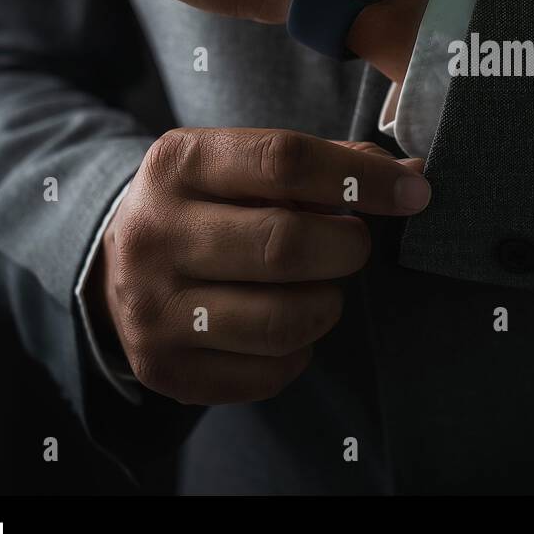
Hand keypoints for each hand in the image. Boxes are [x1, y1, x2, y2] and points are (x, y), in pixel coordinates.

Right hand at [89, 127, 429, 404]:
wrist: (119, 267)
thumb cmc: (213, 205)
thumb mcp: (247, 165)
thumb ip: (329, 163)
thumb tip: (413, 176)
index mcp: (179, 163)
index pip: (285, 161)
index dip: (361, 179)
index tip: (413, 193)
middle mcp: (154, 233)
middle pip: (284, 246)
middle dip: (347, 248)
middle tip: (355, 246)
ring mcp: (152, 307)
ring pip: (281, 320)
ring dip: (327, 305)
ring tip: (322, 289)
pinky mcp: (165, 367)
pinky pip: (268, 373)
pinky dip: (299, 352)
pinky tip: (287, 327)